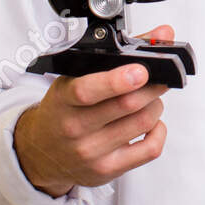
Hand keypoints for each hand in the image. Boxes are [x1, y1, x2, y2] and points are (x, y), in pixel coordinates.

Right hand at [12, 24, 173, 196]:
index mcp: (63, 100)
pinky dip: (159, 130)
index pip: (86, 91)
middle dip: (152, 86)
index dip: (117, 80)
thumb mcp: (74, 78)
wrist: (40, 152)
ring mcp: (92, 152)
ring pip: (143, 122)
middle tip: (159, 77)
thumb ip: (118, 54)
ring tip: (150, 99)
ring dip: (155, 104)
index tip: (140, 70)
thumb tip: (163, 35)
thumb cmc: (62, 110)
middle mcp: (75, 128)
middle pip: (126, 105)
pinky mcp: (108, 170)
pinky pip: (150, 149)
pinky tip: (151, 122)